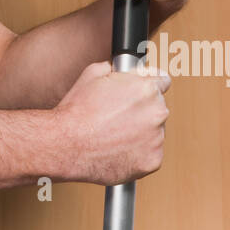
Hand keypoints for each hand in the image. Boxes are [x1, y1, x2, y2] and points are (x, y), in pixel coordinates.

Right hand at [53, 60, 170, 184]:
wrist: (66, 145)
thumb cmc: (77, 110)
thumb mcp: (94, 73)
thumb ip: (118, 68)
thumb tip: (123, 69)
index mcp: (146, 88)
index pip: (163, 81)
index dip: (149, 85)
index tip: (141, 93)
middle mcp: (157, 112)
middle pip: (158, 108)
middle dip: (142, 110)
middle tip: (119, 117)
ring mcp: (156, 139)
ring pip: (154, 132)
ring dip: (140, 132)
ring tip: (114, 135)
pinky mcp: (152, 161)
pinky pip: (150, 153)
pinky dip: (137, 153)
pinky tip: (117, 149)